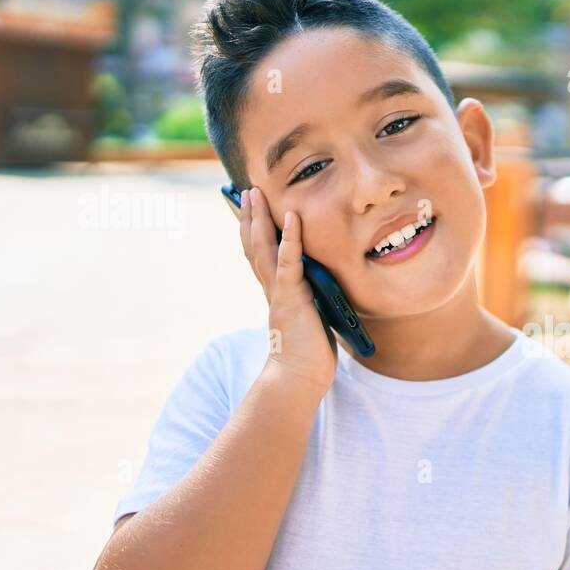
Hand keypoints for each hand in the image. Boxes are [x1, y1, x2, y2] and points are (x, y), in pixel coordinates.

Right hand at [238, 186, 336, 398]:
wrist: (299, 378)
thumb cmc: (308, 355)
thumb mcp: (310, 319)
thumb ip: (311, 300)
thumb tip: (323, 287)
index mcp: (276, 294)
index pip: (261, 257)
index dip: (255, 232)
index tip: (251, 211)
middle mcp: (271, 290)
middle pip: (254, 246)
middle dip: (250, 218)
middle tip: (246, 191)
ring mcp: (280, 292)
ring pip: (263, 248)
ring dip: (259, 219)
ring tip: (255, 194)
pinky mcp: (292, 297)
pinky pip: (290, 262)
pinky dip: (290, 238)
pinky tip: (292, 217)